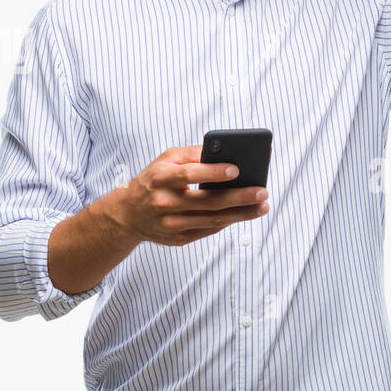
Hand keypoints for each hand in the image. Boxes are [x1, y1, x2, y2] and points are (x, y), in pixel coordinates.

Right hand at [110, 146, 269, 246]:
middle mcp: (164, 203)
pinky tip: (244, 215)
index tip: (237, 170)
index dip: (213, 173)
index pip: (189, 175)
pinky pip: (209, 231)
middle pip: (208, 202)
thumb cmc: (153, 180)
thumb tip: (223, 151)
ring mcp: (171, 224)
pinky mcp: (178, 239)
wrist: (128, 214)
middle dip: (239, 197)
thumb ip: (192, 154)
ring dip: (241, 214)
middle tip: (263, 192)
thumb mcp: (165, 160)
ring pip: (213, 220)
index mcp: (160, 178)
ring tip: (262, 206)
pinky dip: (228, 222)